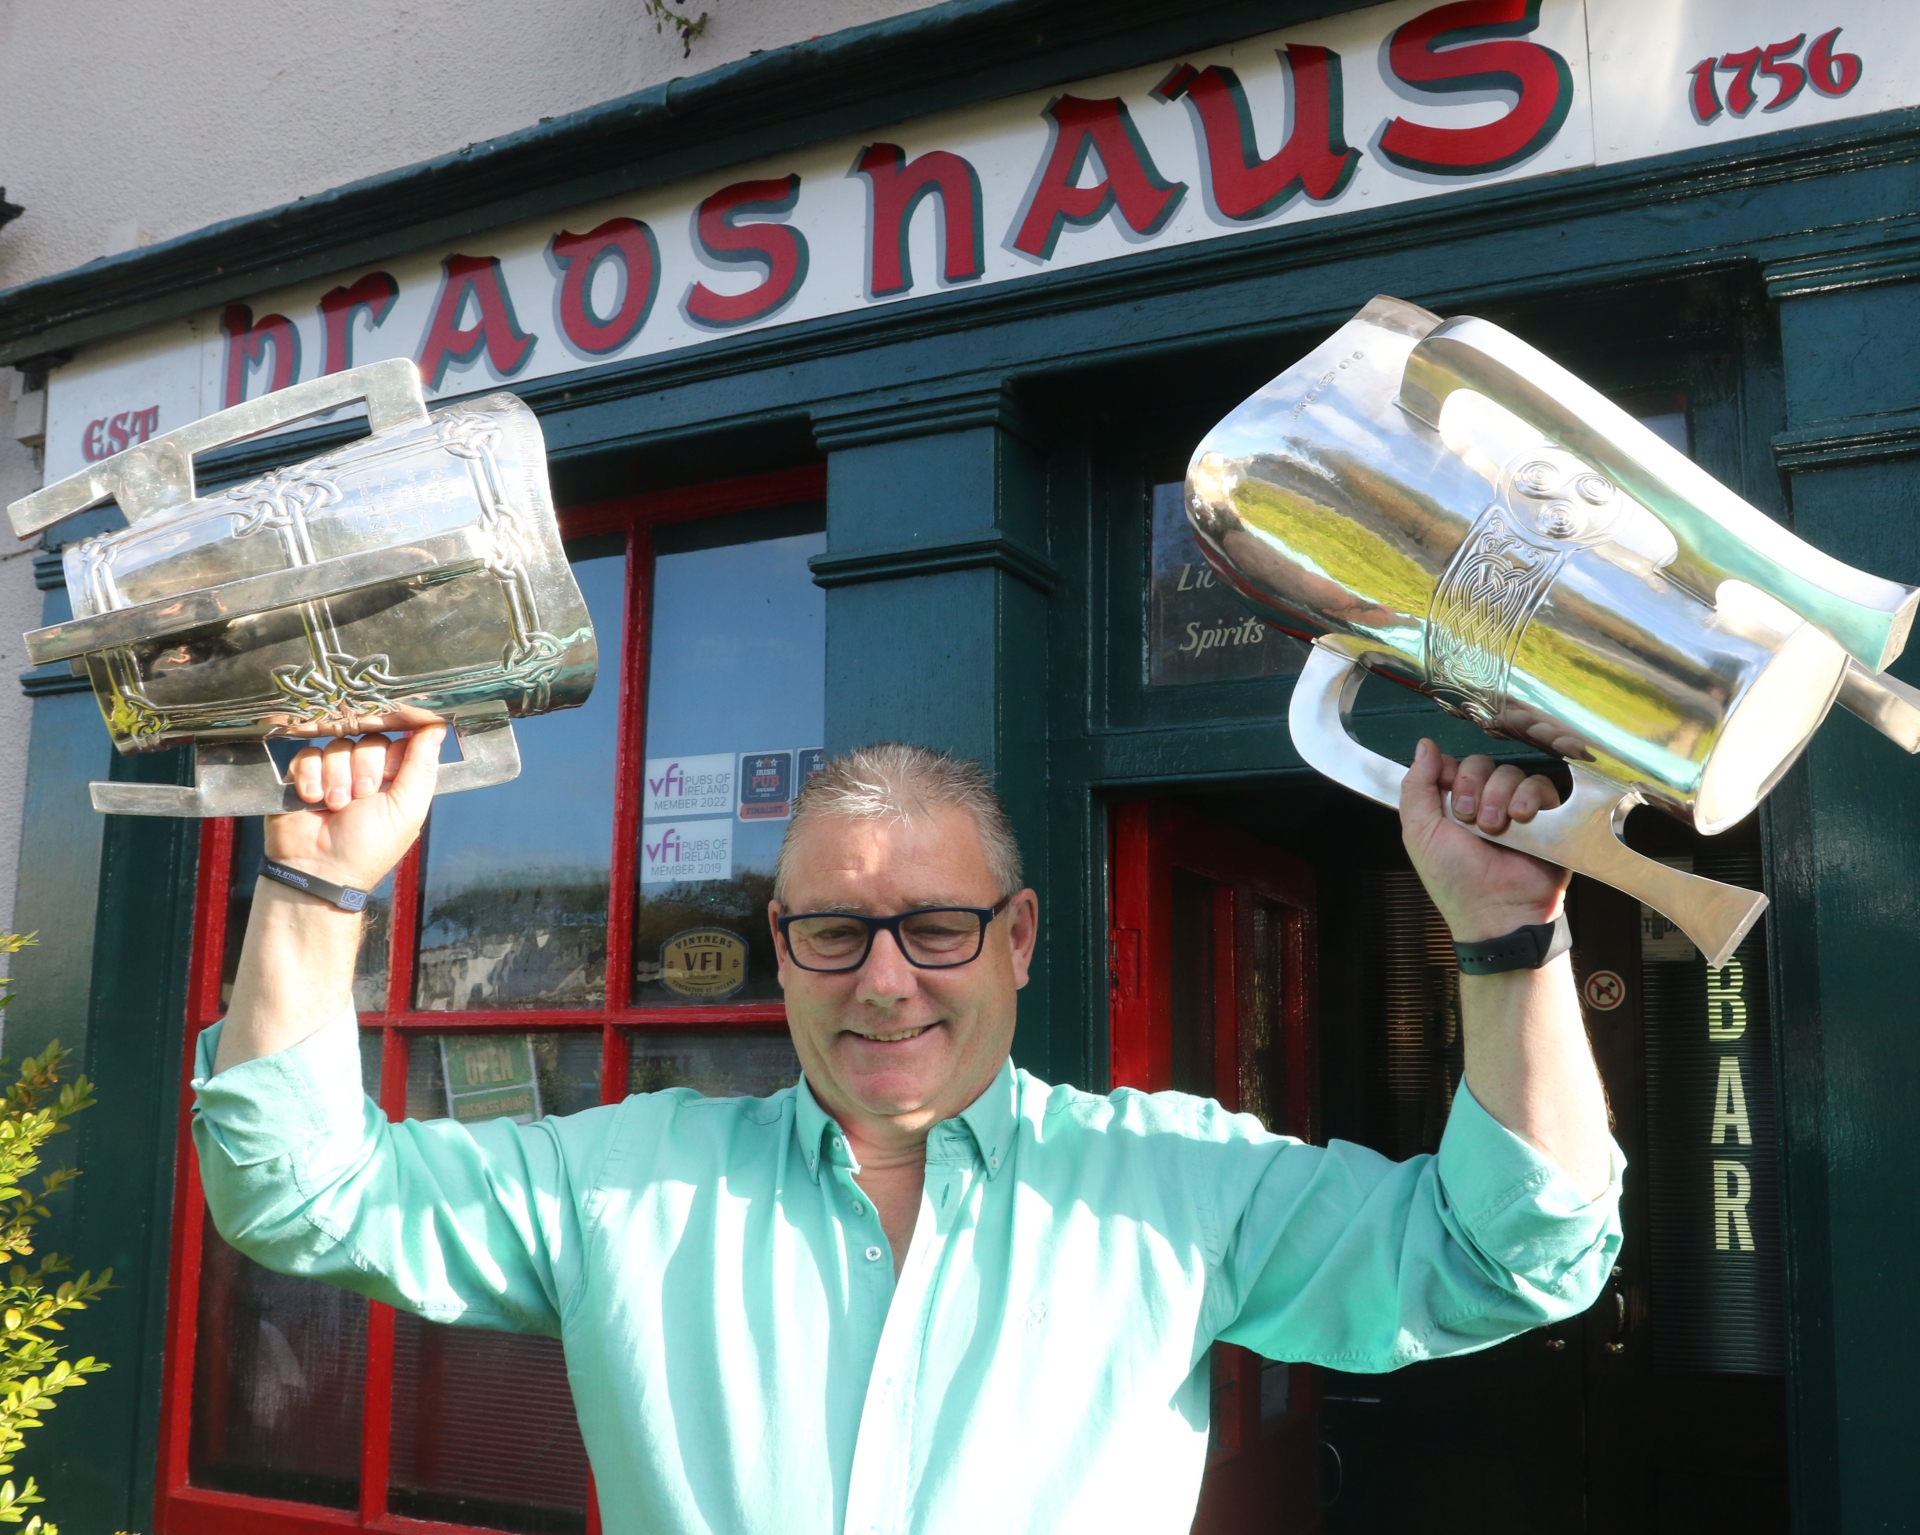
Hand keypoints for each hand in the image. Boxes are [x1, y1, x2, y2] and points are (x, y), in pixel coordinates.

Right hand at [263, 726, 445, 891]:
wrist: (320, 870)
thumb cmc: (368, 848)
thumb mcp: (406, 809)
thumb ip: (422, 767)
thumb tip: (438, 727)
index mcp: (396, 779)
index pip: (400, 741)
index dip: (392, 756)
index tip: (389, 777)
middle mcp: (366, 771)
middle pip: (369, 741)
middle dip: (364, 770)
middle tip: (359, 798)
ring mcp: (335, 770)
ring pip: (338, 746)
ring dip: (336, 778)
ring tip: (335, 807)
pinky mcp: (305, 774)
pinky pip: (308, 755)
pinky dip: (310, 777)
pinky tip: (313, 799)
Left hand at [1400, 739, 1568, 942]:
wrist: (1495, 911)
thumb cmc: (1454, 878)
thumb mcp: (1420, 832)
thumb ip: (1416, 786)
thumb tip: (1425, 744)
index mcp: (1451, 804)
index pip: (1453, 763)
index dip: (1451, 774)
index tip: (1449, 798)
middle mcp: (1484, 801)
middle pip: (1481, 763)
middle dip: (1473, 786)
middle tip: (1471, 820)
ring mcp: (1516, 807)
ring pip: (1510, 772)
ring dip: (1498, 796)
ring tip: (1495, 828)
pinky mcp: (1547, 816)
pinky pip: (1542, 785)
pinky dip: (1529, 797)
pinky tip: (1521, 819)